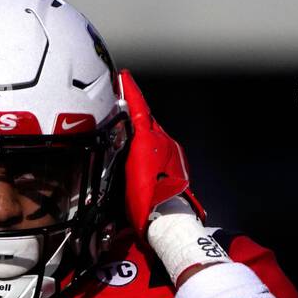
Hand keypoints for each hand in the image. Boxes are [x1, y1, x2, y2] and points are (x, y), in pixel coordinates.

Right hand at [119, 69, 205, 234]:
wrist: (168, 219)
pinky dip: (151, 148)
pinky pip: (162, 148)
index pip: (139, 108)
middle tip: (120, 106)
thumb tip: (123, 131)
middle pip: (147, 120)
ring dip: (143, 134)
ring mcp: (173, 152)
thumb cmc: (146, 201)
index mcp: (150, 139)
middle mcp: (164, 141)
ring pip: (154, 135)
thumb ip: (126, 144)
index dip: (130, 91)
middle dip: (134, 114)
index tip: (124, 77)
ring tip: (128, 137)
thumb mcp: (129, 168)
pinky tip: (143, 159)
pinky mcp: (177, 164)